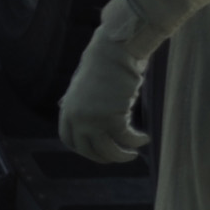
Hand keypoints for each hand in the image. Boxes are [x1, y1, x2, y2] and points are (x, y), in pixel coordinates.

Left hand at [59, 45, 148, 164]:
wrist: (113, 52)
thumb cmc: (102, 66)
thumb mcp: (82, 88)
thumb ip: (75, 102)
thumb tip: (64, 107)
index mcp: (67, 110)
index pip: (70, 140)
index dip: (85, 150)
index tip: (99, 151)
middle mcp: (77, 118)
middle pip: (88, 150)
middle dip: (105, 157)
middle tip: (119, 156)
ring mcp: (94, 119)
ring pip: (107, 150)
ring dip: (121, 156)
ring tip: (133, 154)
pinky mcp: (113, 117)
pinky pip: (126, 138)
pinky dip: (136, 141)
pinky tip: (144, 138)